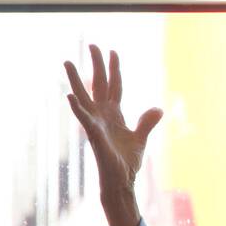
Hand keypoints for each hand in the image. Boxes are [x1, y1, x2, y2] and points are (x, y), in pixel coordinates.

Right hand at [64, 44, 162, 201]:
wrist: (121, 181)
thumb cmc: (126, 162)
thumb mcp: (140, 138)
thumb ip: (146, 122)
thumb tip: (158, 108)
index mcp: (114, 114)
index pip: (114, 86)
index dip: (114, 69)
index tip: (113, 51)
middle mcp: (102, 115)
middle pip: (99, 84)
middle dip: (96, 65)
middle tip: (92, 45)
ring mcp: (96, 124)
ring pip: (84, 97)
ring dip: (75, 80)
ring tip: (67, 62)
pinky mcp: (94, 135)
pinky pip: (84, 119)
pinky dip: (77, 107)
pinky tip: (69, 95)